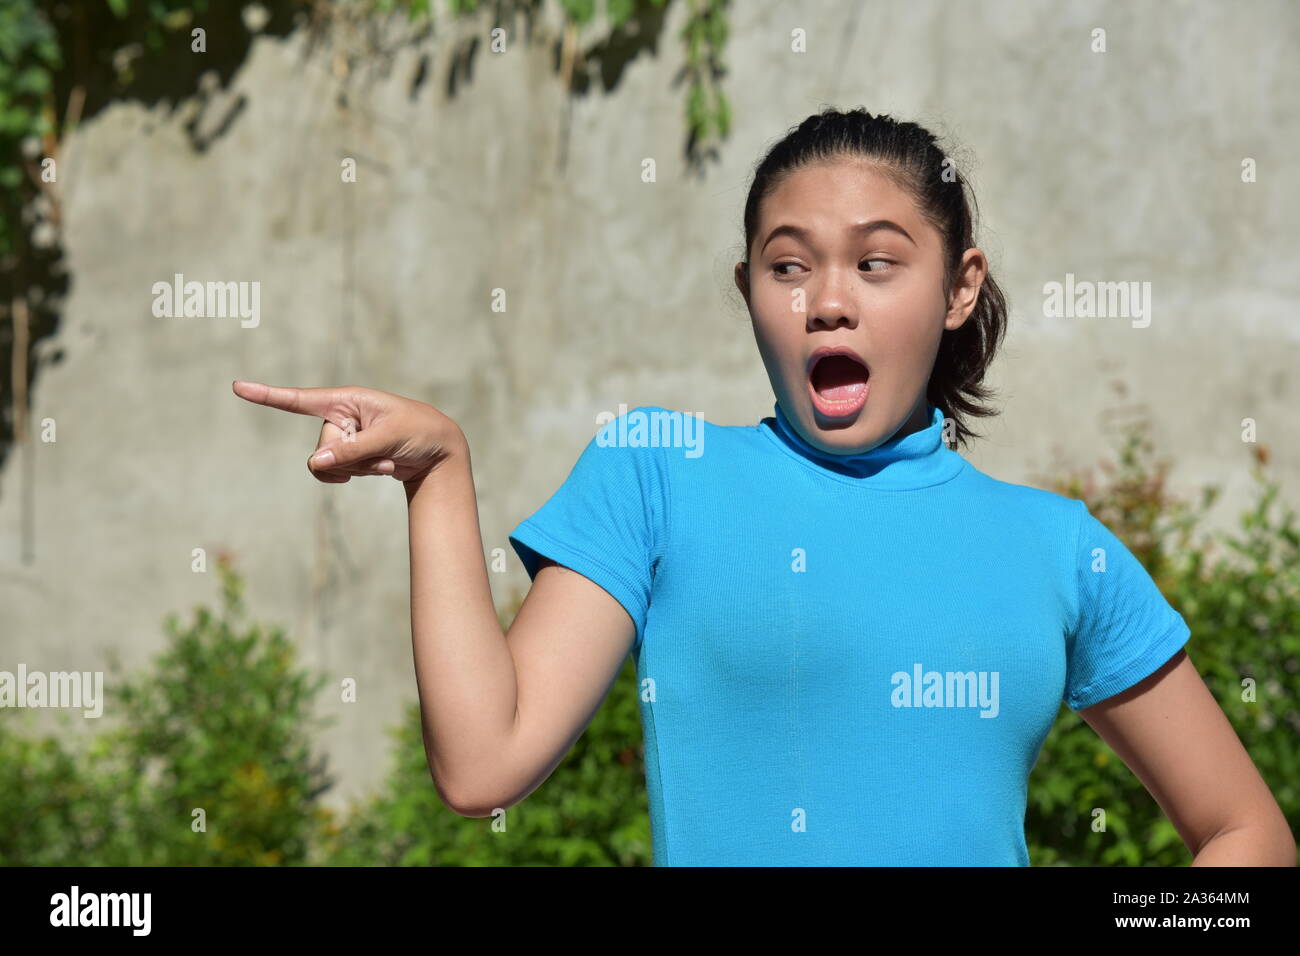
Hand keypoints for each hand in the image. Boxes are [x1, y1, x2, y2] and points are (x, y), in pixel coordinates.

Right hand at [232, 380, 463, 483]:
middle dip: (351, 458)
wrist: (438, 450)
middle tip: (383, 454)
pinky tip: (382, 468)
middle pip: (322, 446)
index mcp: (348, 400)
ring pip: (326, 464)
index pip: (301, 399)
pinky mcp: (348, 456)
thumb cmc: (418, 432)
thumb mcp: (389, 438)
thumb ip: (354, 450)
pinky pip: (334, 473)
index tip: (238, 387)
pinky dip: (357, 475)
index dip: (268, 395)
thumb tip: (317, 462)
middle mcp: (340, 416)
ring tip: (387, 461)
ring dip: (358, 469)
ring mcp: (343, 438)